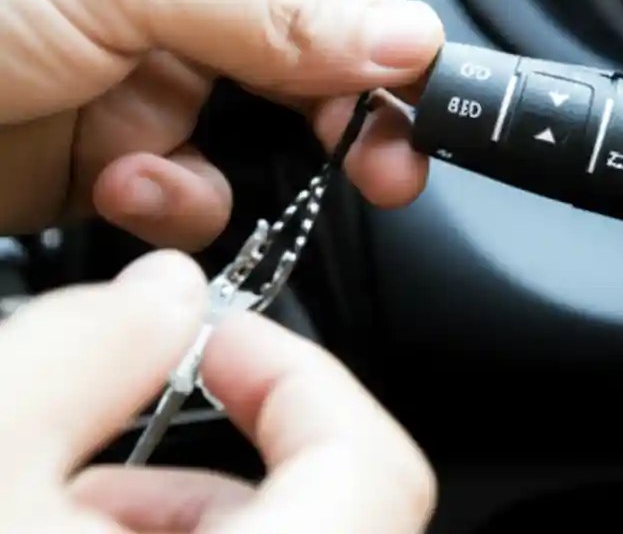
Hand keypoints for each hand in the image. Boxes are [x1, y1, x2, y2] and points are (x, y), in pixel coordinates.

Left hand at [0, 0, 443, 248]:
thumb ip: (274, 16)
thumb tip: (401, 38)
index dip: (381, 32)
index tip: (422, 89)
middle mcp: (172, 1)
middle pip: (306, 65)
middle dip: (339, 118)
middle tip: (381, 165)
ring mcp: (143, 85)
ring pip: (256, 144)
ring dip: (233, 171)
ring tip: (169, 167)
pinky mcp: (109, 163)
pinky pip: (191, 194)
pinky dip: (169, 203)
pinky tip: (119, 186)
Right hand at [0, 249, 435, 531]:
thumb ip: (78, 363)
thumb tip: (154, 293)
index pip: (370, 458)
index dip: (294, 374)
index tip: (218, 342)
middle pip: (330, 497)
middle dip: (222, 444)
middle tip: (127, 416)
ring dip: (190, 508)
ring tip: (72, 490)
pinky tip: (83, 531)